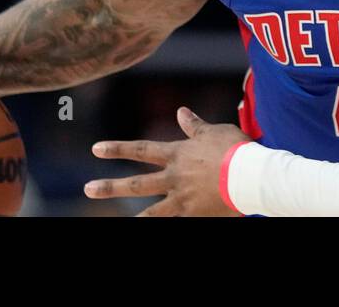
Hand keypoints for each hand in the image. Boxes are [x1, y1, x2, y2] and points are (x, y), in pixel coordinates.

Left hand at [84, 107, 251, 216]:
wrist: (251, 174)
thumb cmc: (235, 148)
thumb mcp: (213, 131)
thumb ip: (194, 126)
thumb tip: (180, 111)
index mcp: (178, 154)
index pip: (141, 150)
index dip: (118, 149)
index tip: (96, 149)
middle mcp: (175, 177)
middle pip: (136, 183)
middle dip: (110, 186)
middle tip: (88, 188)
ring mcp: (183, 198)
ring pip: (152, 211)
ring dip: (135, 218)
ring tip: (122, 223)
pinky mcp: (195, 214)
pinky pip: (174, 221)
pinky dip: (165, 224)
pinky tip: (153, 227)